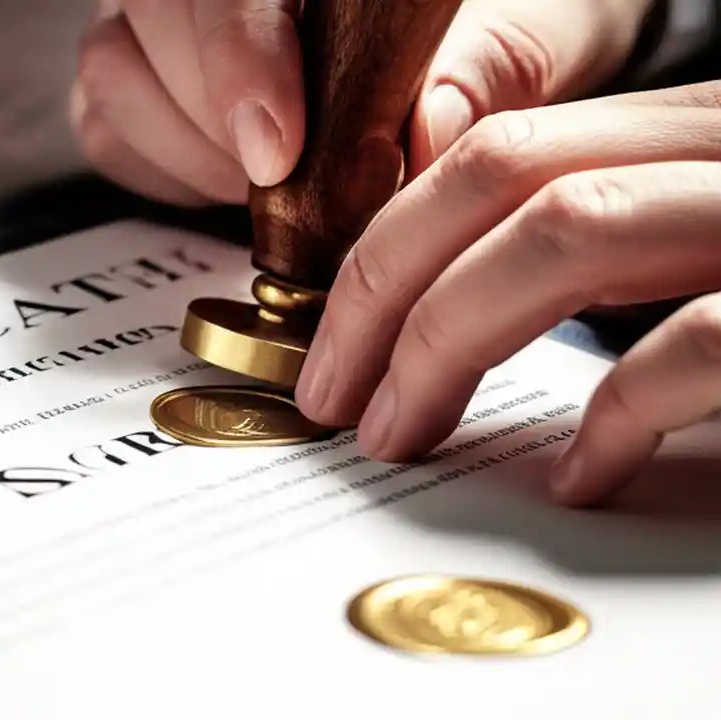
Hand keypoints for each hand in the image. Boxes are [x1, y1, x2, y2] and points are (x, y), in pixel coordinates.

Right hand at [71, 0, 653, 203]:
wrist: (467, 59)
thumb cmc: (495, 37)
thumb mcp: (532, 40)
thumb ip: (489, 71)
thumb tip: (426, 130)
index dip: (235, 52)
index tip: (278, 149)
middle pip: (149, 12)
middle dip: (214, 115)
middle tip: (286, 180)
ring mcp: (164, 21)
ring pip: (113, 70)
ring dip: (195, 150)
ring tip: (279, 176)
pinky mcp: (135, 78)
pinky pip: (106, 127)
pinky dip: (170, 170)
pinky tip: (238, 176)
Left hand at [293, 80, 720, 506]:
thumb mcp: (694, 242)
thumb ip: (594, 250)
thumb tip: (451, 308)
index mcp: (681, 132)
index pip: (494, 152)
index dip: (388, 244)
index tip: (333, 337)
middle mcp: (717, 146)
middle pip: (502, 175)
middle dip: (382, 288)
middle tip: (330, 394)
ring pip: (568, 232)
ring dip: (449, 344)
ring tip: (398, 432)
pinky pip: (693, 341)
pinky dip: (613, 416)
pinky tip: (575, 476)